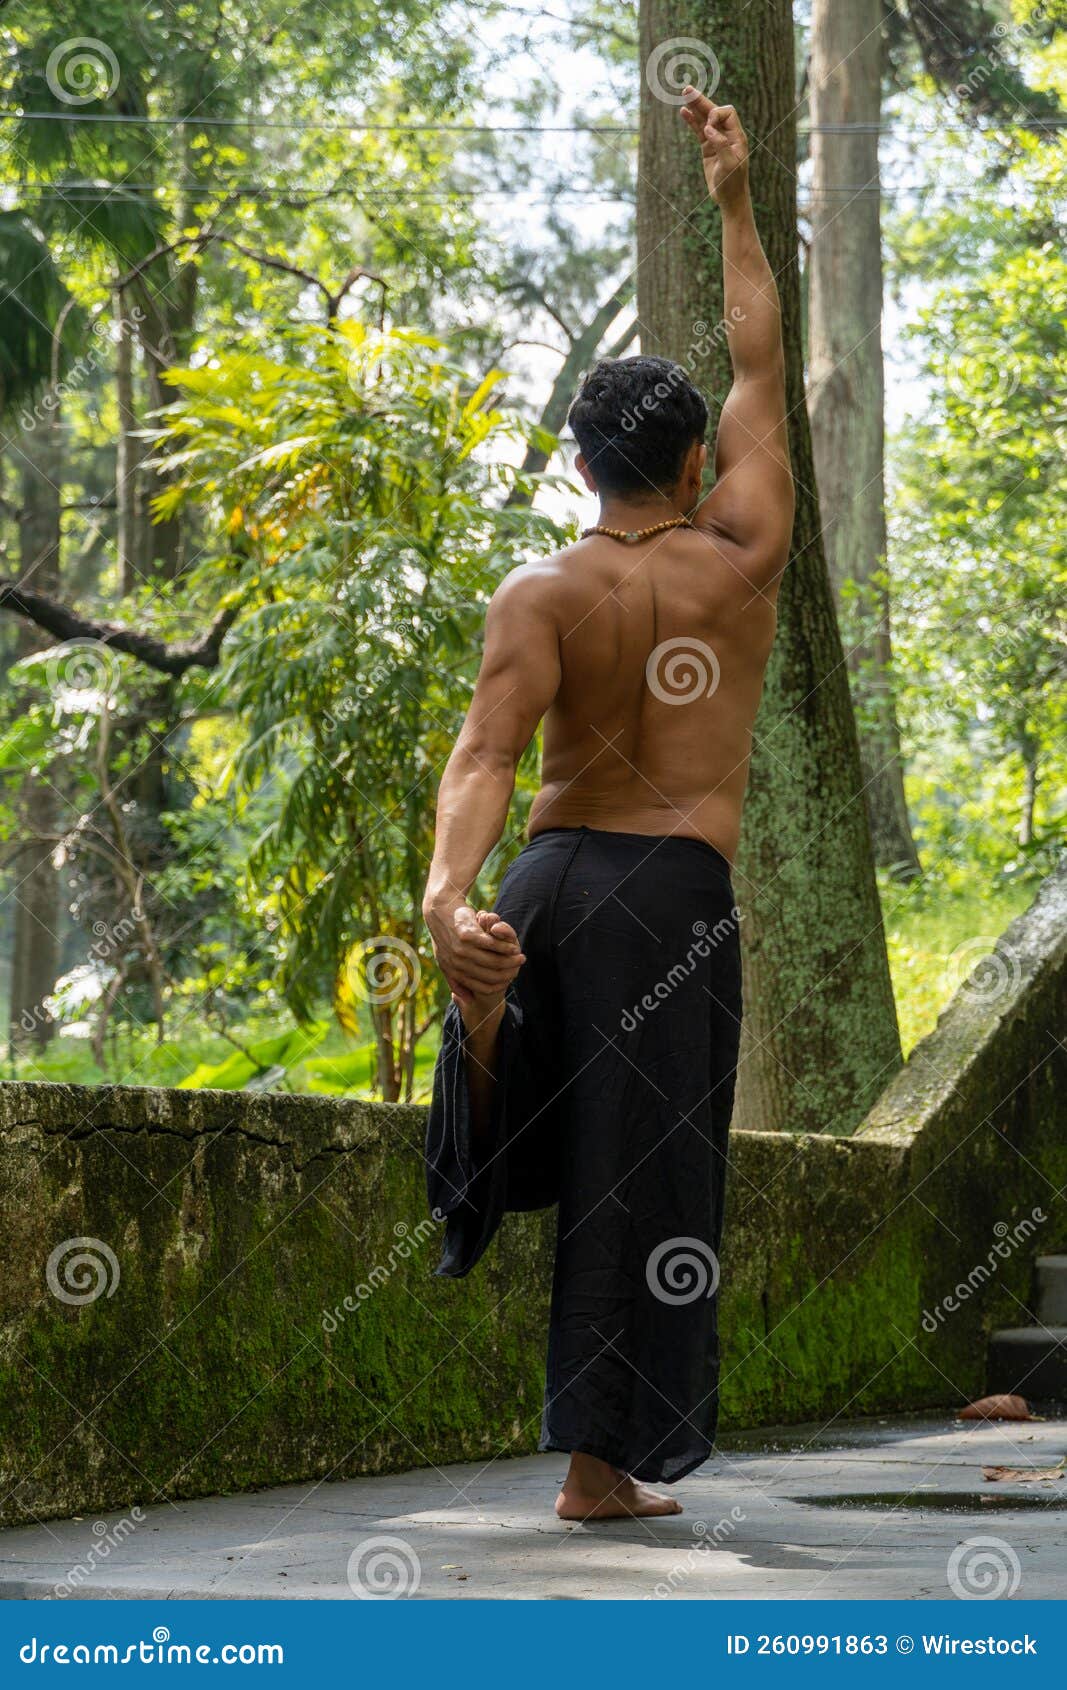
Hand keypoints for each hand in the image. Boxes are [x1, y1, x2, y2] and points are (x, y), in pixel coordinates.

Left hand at [423, 899, 524, 1002]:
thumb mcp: (444, 960)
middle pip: (489, 975)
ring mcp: (462, 949)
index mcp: (452, 970)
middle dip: (507, 974)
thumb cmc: (445, 935)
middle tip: (519, 968)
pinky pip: (492, 945)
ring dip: (509, 961)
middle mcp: (457, 962)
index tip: (508, 982)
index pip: (479, 986)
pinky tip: (513, 947)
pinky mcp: (468, 935)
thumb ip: (455, 980)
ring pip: (493, 961)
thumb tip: (467, 999)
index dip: (496, 986)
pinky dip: (505, 947)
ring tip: (520, 958)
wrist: (438, 911)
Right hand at [680, 91, 749, 210]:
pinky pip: (698, 131)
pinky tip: (683, 112)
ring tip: (684, 94)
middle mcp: (728, 135)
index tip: (708, 128)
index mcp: (737, 136)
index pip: (727, 113)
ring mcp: (717, 140)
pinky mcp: (708, 148)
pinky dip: (691, 121)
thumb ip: (721, 145)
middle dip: (702, 101)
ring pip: (704, 119)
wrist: (730, 199)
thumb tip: (709, 129)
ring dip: (695, 107)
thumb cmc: (733, 184)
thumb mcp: (729, 166)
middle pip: (714, 111)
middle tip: (687, 90)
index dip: (716, 115)